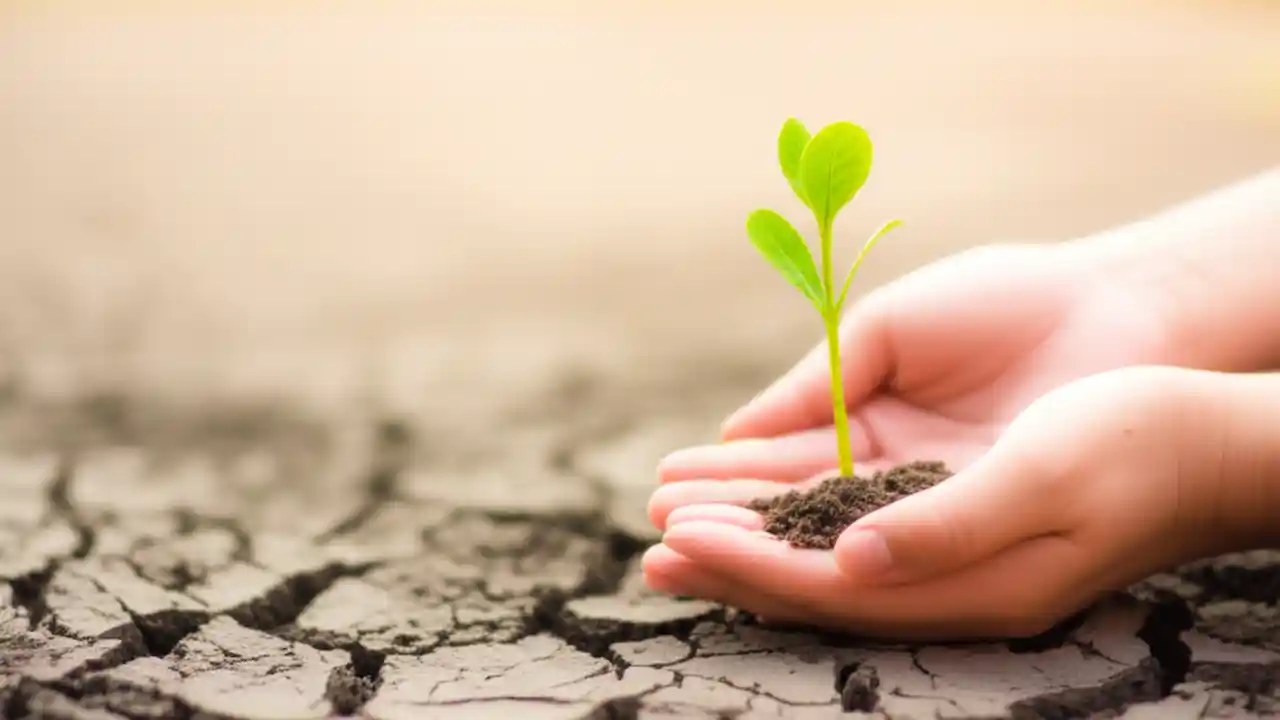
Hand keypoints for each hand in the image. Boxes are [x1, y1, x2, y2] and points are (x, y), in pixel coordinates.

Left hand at [643, 367, 1245, 638]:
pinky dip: (798, 525)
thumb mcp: (1043, 476)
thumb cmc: (1134, 445)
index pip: (828, 587)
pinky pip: (856, 537)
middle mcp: (952, 587)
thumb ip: (948, 526)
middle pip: (815, 585)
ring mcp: (954, 563)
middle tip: (650, 551)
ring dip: (754, 545)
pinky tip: (766, 511)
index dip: (748, 562)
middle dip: (730, 565)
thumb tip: (849, 562)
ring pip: (827, 562)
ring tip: (683, 531)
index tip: (678, 536)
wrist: (1201, 441)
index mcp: (970, 587)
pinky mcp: (956, 529)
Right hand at [649, 240, 1175, 525]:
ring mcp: (927, 501)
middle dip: (726, 522)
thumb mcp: (886, 328)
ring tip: (690, 555)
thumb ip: (817, 382)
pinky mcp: (969, 521)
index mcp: (864, 418)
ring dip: (761, 546)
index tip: (665, 487)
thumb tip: (738, 431)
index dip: (724, 475)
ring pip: (833, 535)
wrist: (1107, 308)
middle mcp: (889, 473)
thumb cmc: (999, 300)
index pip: (780, 459)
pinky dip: (832, 552)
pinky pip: (891, 542)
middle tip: (658, 541)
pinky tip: (776, 561)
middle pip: (795, 507)